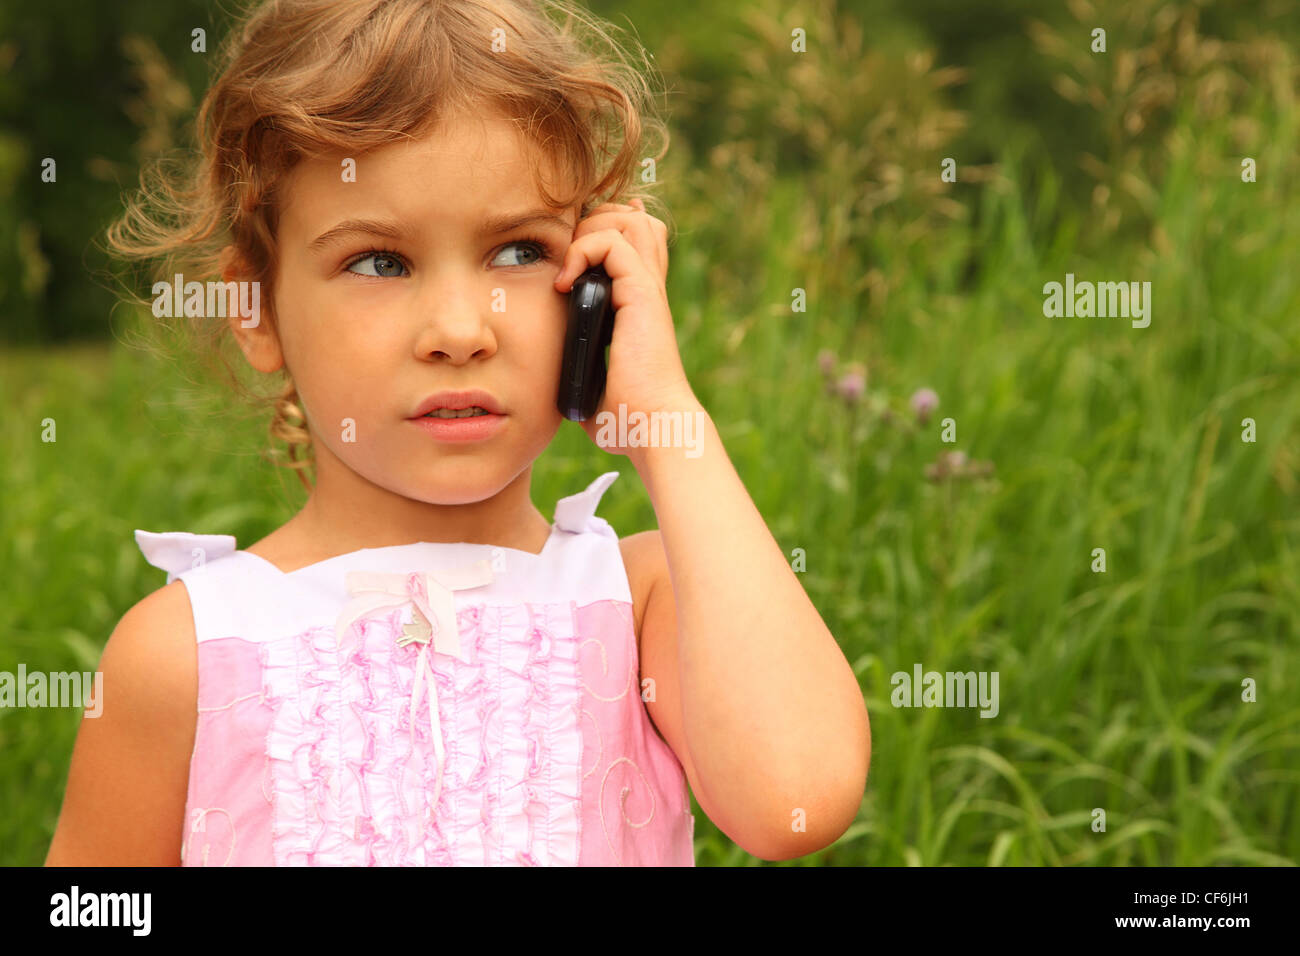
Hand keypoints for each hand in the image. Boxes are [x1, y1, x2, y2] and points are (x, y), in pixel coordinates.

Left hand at [553, 198, 697, 452]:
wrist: (652, 427)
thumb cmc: (626, 420)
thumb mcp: (593, 385)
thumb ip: (578, 369)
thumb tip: (560, 376)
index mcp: (640, 307)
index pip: (634, 244)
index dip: (603, 233)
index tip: (568, 260)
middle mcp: (646, 290)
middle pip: (634, 218)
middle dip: (593, 223)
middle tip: (565, 261)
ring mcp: (646, 288)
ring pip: (627, 219)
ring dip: (589, 231)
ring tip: (567, 267)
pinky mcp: (641, 293)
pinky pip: (611, 242)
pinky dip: (582, 251)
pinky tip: (564, 285)